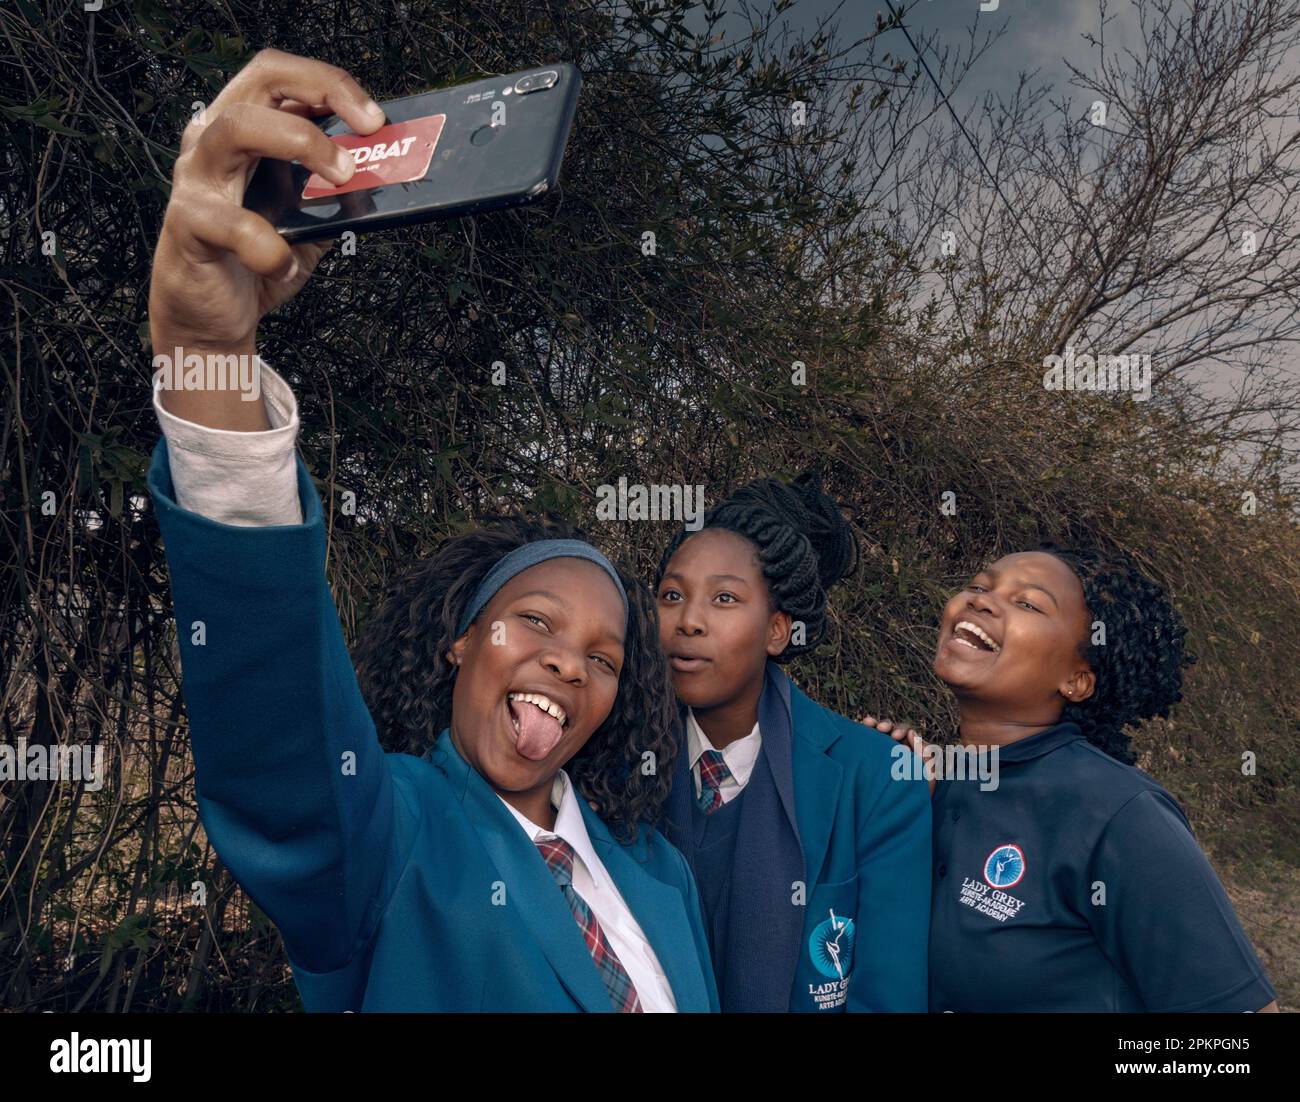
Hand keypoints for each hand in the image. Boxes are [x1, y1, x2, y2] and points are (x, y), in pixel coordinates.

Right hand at [149, 49, 384, 424]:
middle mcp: (213, 140)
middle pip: (263, 78)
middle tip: (369, 129)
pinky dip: (269, 247)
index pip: (282, 76)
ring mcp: (196, 178)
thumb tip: (384, 179)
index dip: (331, 83)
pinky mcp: (187, 223)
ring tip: (340, 178)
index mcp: (243, 130)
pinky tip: (285, 263)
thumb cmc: (253, 261)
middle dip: (324, 90)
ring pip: (237, 127)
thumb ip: (336, 196)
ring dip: (301, 142)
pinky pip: (230, 224)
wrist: (210, 319)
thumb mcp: (308, 221)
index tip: (375, 117)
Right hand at [860, 713, 935, 795]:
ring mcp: (885, 754)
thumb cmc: (915, 797)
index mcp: (913, 753)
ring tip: (868, 724)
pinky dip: (866, 731)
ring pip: (880, 734)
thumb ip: (926, 753)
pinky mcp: (873, 758)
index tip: (895, 736)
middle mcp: (899, 751)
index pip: (907, 735)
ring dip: (876, 726)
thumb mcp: (927, 776)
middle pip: (893, 731)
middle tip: (882, 729)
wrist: (898, 813)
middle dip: (888, 726)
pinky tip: (862, 726)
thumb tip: (912, 733)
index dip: (901, 730)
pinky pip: (869, 741)